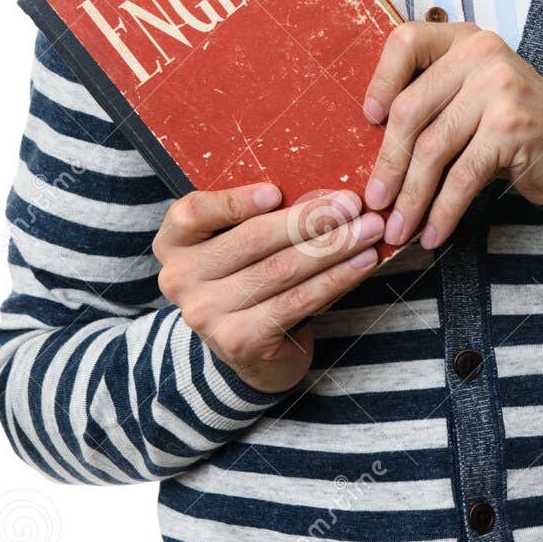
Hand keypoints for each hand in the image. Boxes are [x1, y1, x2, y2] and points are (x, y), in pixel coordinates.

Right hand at [152, 183, 383, 392]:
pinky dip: (336, 279)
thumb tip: (328, 195)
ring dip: (333, 247)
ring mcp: (206, 313)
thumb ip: (262, 217)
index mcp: (173, 243)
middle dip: (311, 218)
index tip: (277, 191)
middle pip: (252, 239)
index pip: (193, 213)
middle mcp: (179, 279)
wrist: (247, 350)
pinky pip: (297, 301)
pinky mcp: (239, 340)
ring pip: (281, 270)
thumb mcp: (240, 243)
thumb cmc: (248, 277)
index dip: (235, 201)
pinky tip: (362, 263)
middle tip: (353, 204)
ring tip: (369, 230)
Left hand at [361, 21, 542, 248]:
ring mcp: (498, 88)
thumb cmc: (510, 124)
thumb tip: (374, 153)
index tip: (370, 119)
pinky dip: (443, 211)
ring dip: (412, 197)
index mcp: (463, 40)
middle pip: (412, 108)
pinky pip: (462, 176)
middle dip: (389, 163)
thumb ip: (431, 100)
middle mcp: (480, 55)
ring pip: (433, 148)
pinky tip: (433, 232)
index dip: (381, 80)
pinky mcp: (511, 128)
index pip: (407, 43)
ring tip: (400, 228)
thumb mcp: (471, 94)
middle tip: (377, 200)